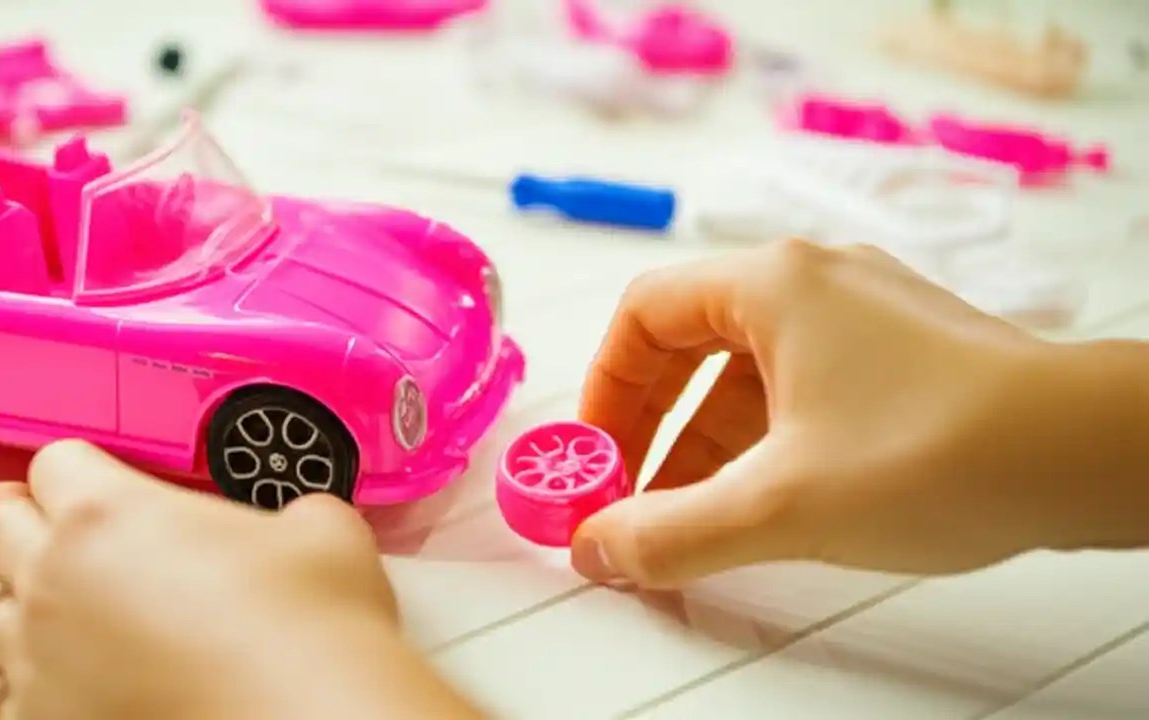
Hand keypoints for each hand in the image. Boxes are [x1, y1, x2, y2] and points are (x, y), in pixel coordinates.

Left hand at [0, 440, 481, 719]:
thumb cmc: (307, 633)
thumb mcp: (321, 532)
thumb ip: (294, 514)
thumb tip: (305, 523)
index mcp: (110, 513)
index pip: (60, 463)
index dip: (78, 464)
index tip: (89, 474)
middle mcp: (55, 580)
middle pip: (5, 526)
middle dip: (18, 514)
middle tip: (27, 513)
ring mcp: (37, 658)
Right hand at [571, 239, 1148, 586]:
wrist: (1084, 454)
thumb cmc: (941, 449)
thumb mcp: (779, 505)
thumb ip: (670, 532)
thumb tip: (599, 547)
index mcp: (771, 285)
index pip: (643, 315)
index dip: (605, 390)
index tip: (595, 457)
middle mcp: (814, 283)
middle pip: (691, 343)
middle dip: (652, 427)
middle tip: (631, 493)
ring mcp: (862, 317)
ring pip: (747, 375)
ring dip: (706, 446)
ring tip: (692, 519)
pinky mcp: (897, 356)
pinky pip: (799, 391)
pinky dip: (763, 443)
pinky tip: (762, 502)